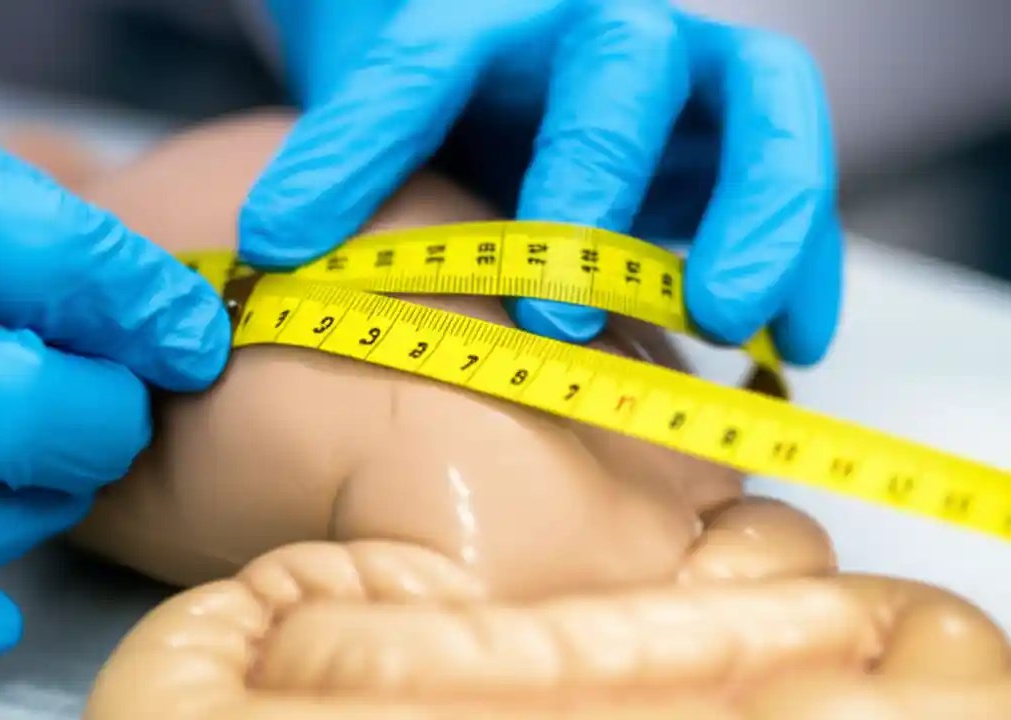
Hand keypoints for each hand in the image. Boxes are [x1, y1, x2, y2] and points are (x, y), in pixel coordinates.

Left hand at [242, 0, 840, 364]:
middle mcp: (604, 35)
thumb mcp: (403, 127)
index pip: (416, 69)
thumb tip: (268, 247)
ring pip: (759, 114)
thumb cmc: (466, 117)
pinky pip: (800, 181)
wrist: (539, 84)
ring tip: (730, 312)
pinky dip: (804, 258)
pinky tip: (790, 344)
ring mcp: (694, 78)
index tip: (288, 241)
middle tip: (556, 307)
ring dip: (752, 214)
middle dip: (588, 184)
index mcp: (486, 24)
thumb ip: (345, 163)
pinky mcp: (752, 136)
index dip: (355, 150)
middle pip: (614, 75)